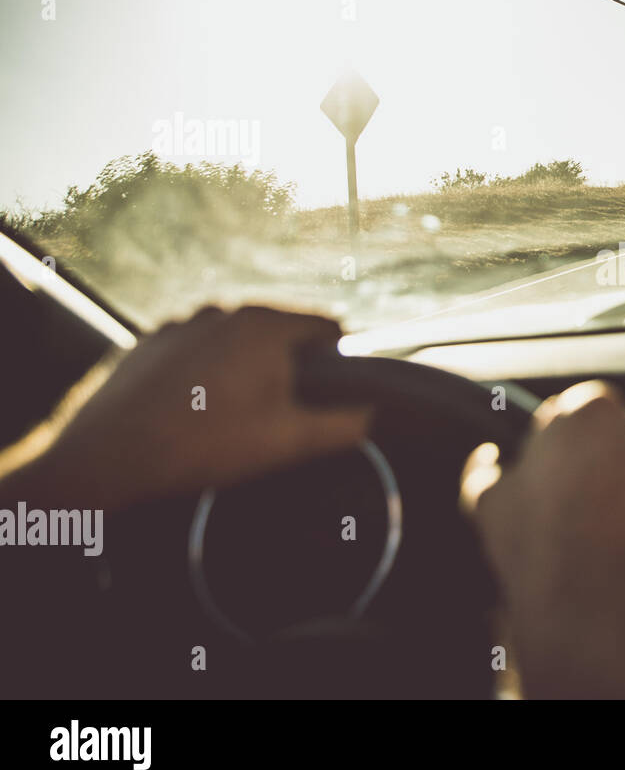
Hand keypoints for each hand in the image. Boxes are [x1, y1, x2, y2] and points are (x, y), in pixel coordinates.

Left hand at [28, 306, 372, 511]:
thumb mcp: (287, 443)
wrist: (108, 458)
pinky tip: (200, 409)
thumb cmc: (202, 447)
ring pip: (236, 339)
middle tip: (286, 410)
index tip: (334, 388)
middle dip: (291, 363)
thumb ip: (343, 426)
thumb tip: (372, 415)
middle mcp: (224, 311)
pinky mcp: (149, 342)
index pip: (325, 325)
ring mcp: (181, 323)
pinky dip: (208, 371)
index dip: (338, 356)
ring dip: (248, 366)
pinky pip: (197, 349)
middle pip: (280, 330)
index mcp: (264, 326)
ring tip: (240, 413)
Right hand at [467, 380, 624, 697]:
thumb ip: (484, 469)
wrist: (597, 615)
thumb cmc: (538, 553)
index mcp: (590, 411)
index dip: (567, 444)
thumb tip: (487, 458)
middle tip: (588, 508)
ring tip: (618, 537)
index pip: (579, 410)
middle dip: (611, 462)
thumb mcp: (489, 504)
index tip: (560, 475)